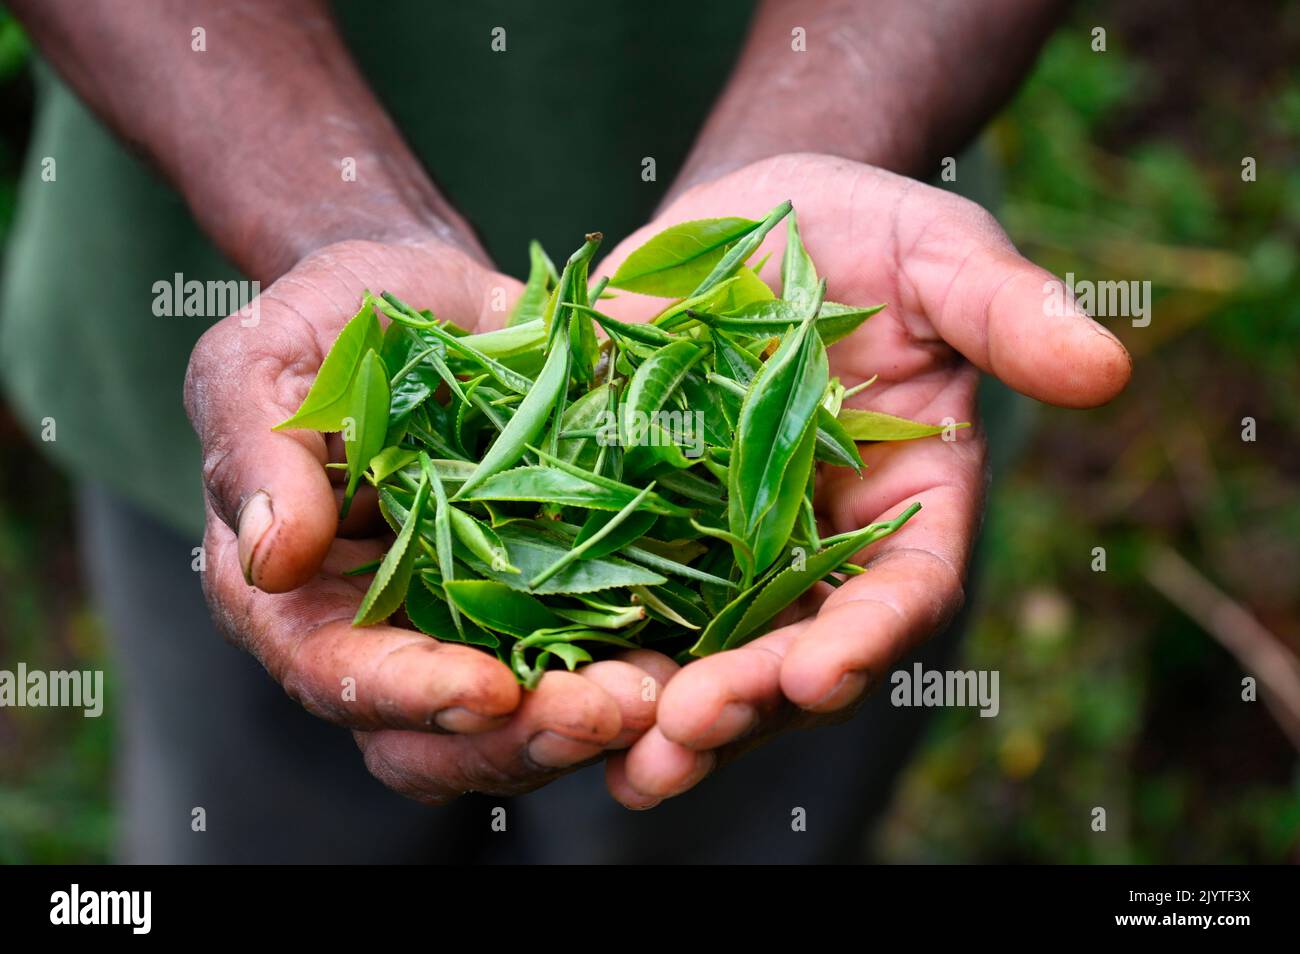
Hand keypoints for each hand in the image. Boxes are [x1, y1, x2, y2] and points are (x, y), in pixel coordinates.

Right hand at [184, 237, 674, 802]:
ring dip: (594, 721)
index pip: (340, 676)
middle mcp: (386, 633)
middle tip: (607, 713)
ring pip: (525, 719)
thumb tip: (269, 558)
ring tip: (666, 696)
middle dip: (521, 737)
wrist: (428, 298)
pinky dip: (643, 663)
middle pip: (440, 736)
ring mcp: (476, 622)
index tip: (489, 692)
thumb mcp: (266, 362)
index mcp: (297, 598)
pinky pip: (595, 652)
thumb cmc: (330, 324)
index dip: (412, 696)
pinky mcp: (553, 593)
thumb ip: (255, 454)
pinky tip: (696, 652)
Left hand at [595, 153, 1131, 806]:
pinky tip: (546, 694)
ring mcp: (724, 545)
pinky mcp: (640, 522)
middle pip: (792, 652)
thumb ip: (1003, 310)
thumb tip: (1103, 371)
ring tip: (626, 758)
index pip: (902, 594)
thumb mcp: (936, 251)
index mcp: (909, 504)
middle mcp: (818, 548)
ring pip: (705, 653)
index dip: (866, 639)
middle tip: (689, 734)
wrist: (751, 217)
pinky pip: (617, 598)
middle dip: (747, 700)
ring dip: (667, 715)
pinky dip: (592, 649)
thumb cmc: (865, 229)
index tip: (820, 672)